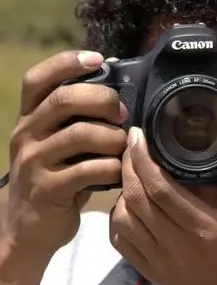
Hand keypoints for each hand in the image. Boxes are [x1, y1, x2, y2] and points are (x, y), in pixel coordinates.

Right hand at [4, 51, 127, 255]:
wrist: (31, 225)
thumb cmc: (56, 177)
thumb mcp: (59, 145)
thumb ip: (78, 122)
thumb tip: (117, 96)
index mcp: (29, 118)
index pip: (39, 79)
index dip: (67, 63)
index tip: (98, 59)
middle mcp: (26, 134)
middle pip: (65, 100)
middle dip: (103, 101)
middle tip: (121, 114)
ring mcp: (34, 162)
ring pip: (81, 134)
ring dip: (112, 138)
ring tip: (122, 147)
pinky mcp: (47, 189)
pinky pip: (89, 170)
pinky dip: (112, 168)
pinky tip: (118, 172)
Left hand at [110, 127, 216, 284]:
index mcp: (204, 226)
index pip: (160, 187)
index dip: (144, 159)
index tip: (138, 136)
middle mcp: (177, 246)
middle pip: (137, 199)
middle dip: (129, 167)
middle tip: (132, 146)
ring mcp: (161, 263)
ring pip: (124, 220)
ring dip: (122, 192)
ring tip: (133, 174)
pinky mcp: (152, 274)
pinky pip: (122, 242)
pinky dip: (119, 219)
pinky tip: (128, 206)